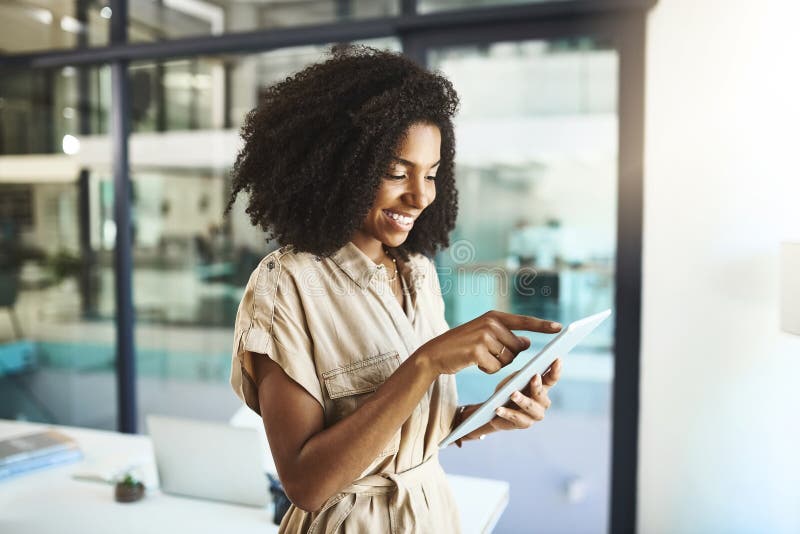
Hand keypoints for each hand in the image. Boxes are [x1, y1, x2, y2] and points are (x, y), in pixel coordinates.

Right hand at [415, 310, 561, 375]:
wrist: (435, 353)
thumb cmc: (463, 346)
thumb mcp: (485, 335)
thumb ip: (507, 336)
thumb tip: (528, 342)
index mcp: (494, 316)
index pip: (524, 321)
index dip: (543, 326)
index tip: (561, 328)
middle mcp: (491, 323)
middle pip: (518, 348)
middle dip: (507, 355)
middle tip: (486, 352)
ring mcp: (484, 336)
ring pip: (508, 359)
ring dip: (496, 363)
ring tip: (478, 356)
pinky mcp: (477, 351)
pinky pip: (495, 368)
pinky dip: (487, 369)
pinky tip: (473, 362)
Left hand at [488, 358, 561, 431]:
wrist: (495, 410)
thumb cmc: (506, 391)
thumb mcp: (512, 380)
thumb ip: (520, 376)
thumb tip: (526, 373)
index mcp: (542, 388)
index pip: (551, 379)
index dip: (556, 370)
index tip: (557, 359)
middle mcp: (542, 403)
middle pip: (542, 395)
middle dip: (538, 386)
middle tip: (534, 376)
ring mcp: (535, 415)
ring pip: (531, 407)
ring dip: (522, 400)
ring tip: (513, 394)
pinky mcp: (524, 424)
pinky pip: (516, 418)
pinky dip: (507, 413)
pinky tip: (498, 409)